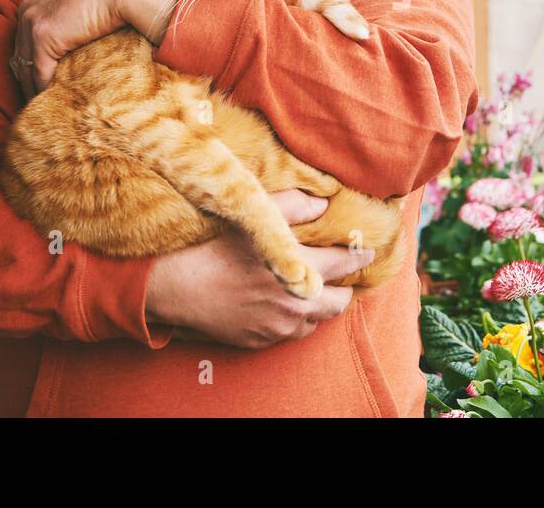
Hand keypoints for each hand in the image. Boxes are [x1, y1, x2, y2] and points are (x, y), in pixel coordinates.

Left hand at [10, 0, 176, 99]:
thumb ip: (73, 1)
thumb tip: (84, 16)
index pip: (25, 33)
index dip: (31, 55)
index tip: (41, 73)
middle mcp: (28, 6)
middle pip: (20, 50)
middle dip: (27, 75)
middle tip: (37, 96)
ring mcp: (32, 20)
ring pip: (26, 65)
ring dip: (33, 87)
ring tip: (43, 104)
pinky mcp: (43, 36)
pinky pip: (39, 72)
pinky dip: (43, 89)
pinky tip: (51, 102)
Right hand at [145, 190, 375, 349]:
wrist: (176, 286)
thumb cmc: (213, 246)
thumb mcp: (253, 217)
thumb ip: (293, 206)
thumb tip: (323, 203)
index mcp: (298, 269)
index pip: (346, 264)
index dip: (360, 256)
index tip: (368, 251)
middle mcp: (294, 303)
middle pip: (340, 302)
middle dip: (344, 287)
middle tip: (340, 274)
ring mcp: (278, 326)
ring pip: (316, 321)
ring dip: (318, 305)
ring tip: (311, 288)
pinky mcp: (261, 341)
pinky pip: (291, 333)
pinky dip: (294, 320)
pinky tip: (283, 304)